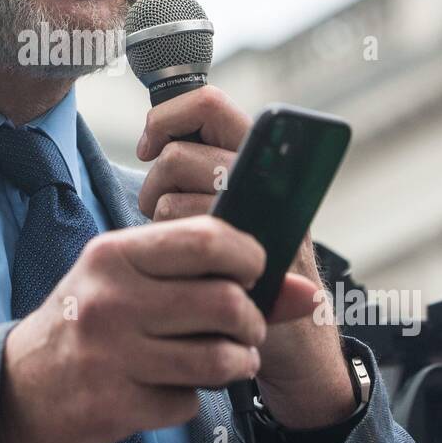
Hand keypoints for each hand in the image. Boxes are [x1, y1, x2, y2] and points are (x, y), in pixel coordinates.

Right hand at [0, 215, 266, 442]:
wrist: (22, 385)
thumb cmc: (88, 320)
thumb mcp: (133, 282)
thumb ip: (211, 277)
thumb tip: (305, 292)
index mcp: (116, 254)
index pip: (208, 240)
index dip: (250, 257)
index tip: (254, 273)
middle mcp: (111, 298)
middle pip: (225, 302)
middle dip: (252, 321)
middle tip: (245, 329)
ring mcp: (112, 353)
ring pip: (218, 358)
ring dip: (237, 364)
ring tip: (228, 360)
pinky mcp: (115, 402)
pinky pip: (188, 402)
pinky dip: (190, 398)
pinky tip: (169, 386)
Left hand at [135, 86, 355, 428]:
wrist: (291, 338)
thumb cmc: (248, 266)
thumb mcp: (233, 205)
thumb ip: (205, 168)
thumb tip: (155, 137)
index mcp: (261, 154)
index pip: (207, 104)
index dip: (168, 117)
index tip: (150, 146)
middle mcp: (268, 177)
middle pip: (178, 156)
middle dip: (156, 185)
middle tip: (162, 209)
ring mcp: (262, 215)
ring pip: (173, 198)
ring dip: (163, 222)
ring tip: (182, 246)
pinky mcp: (252, 255)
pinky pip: (188, 238)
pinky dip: (176, 254)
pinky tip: (191, 271)